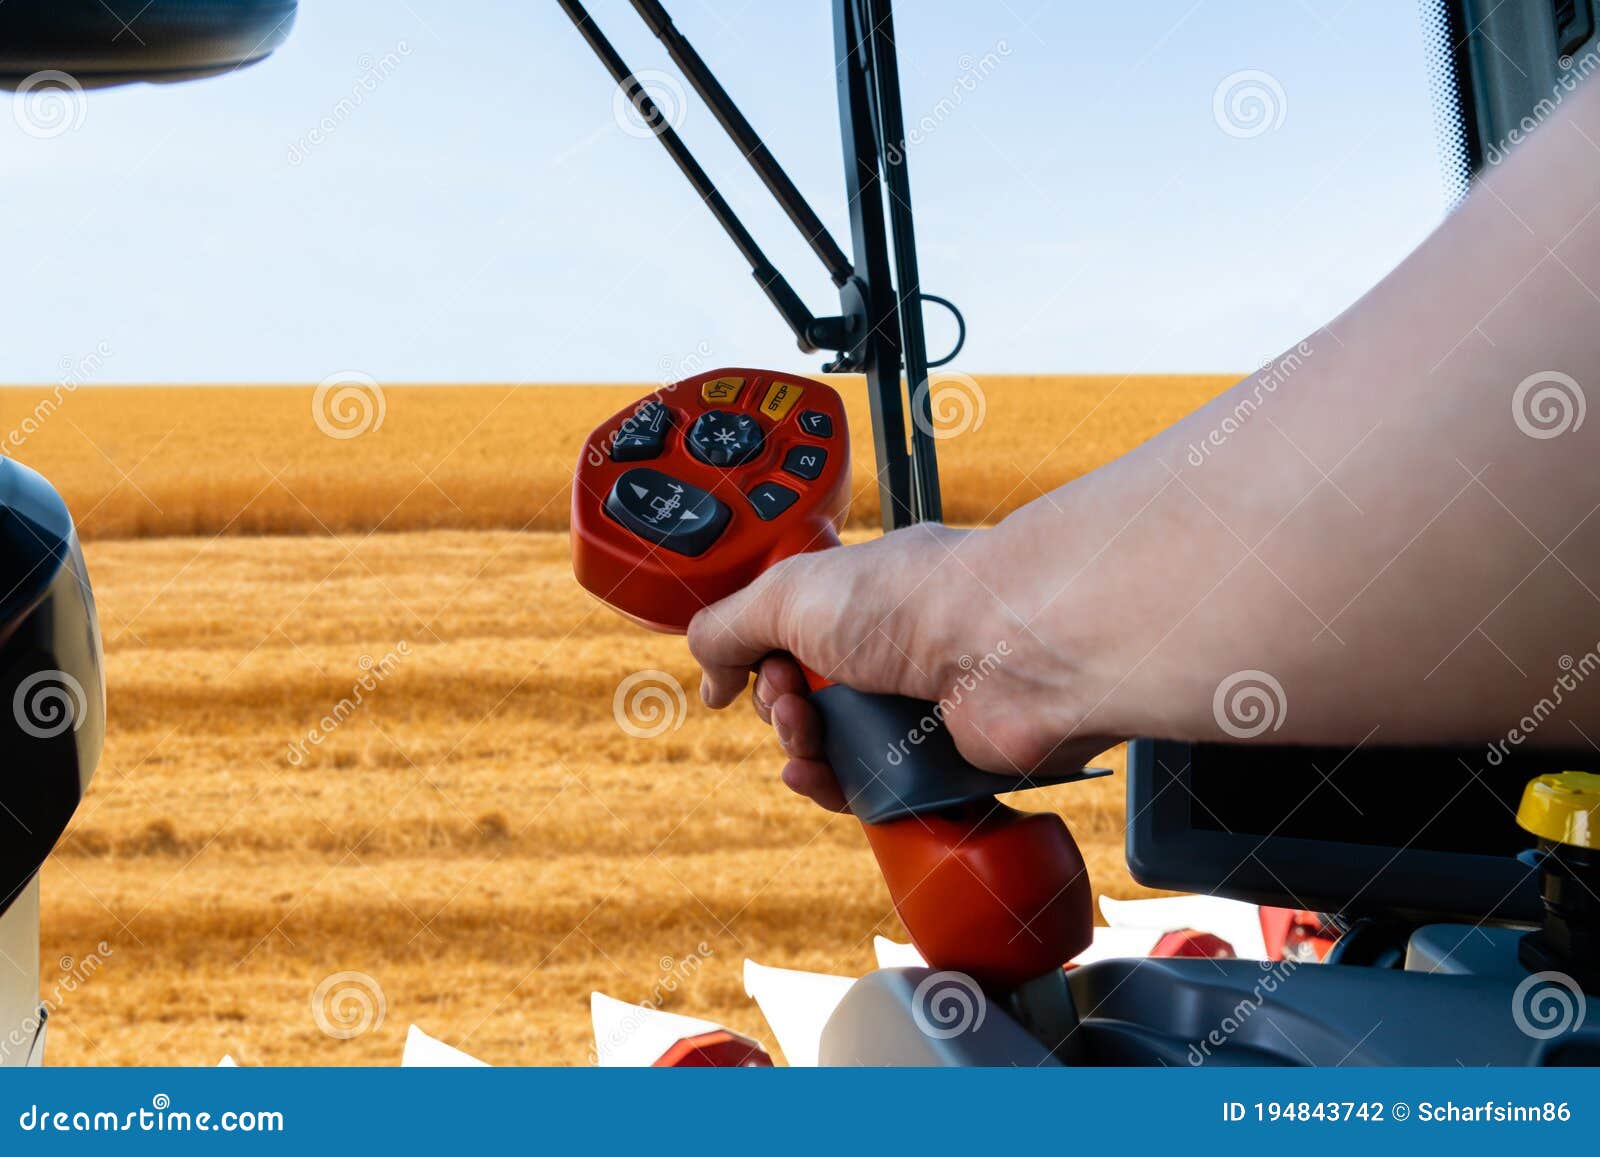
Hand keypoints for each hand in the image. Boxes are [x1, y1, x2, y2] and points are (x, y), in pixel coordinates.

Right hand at [687, 522, 1121, 809]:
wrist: (1008, 651)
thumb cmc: (916, 602)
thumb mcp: (789, 592)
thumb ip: (727, 626)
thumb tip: (710, 677)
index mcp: (863, 594)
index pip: (795, 631)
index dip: (760, 653)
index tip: (742, 668)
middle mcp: (895, 647)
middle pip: (810, 695)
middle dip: (777, 702)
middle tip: (787, 694)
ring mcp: (919, 706)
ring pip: (836, 748)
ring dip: (800, 747)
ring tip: (804, 734)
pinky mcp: (941, 762)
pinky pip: (872, 791)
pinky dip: (834, 788)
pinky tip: (814, 775)